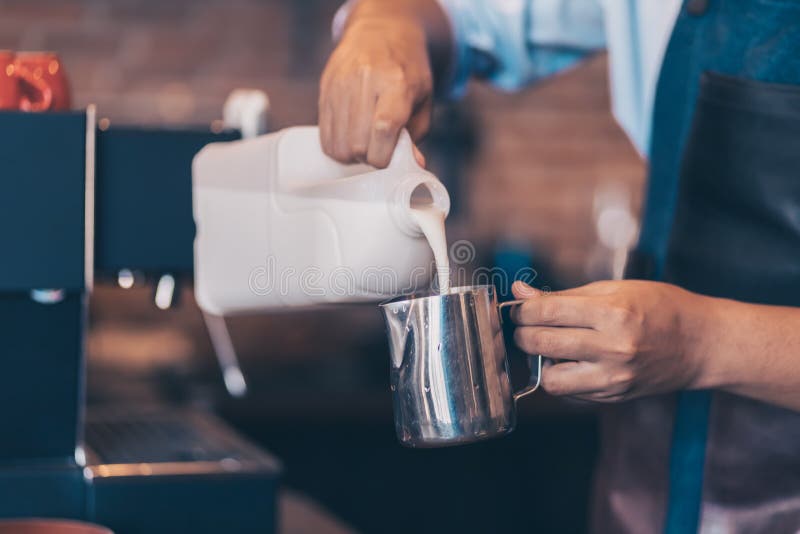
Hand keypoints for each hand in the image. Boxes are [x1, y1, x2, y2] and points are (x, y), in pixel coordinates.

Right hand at [319, 16, 431, 167]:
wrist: (380, 32)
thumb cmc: (407, 71)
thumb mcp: (423, 99)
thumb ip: (417, 134)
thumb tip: (414, 164)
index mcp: (396, 83)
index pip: (383, 129)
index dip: (383, 155)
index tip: (388, 158)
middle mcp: (365, 80)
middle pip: (357, 143)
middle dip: (368, 157)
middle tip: (378, 150)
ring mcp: (340, 84)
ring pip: (338, 144)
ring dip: (351, 155)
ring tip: (364, 144)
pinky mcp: (324, 89)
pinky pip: (324, 136)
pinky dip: (337, 146)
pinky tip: (349, 137)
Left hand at [510, 280, 713, 401]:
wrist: (701, 343)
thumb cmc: (660, 308)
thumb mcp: (614, 289)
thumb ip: (563, 295)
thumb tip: (521, 292)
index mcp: (613, 313)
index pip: (546, 312)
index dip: (522, 311)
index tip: (518, 309)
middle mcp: (613, 348)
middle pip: (541, 343)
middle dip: (523, 334)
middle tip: (526, 327)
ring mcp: (614, 377)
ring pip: (551, 379)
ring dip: (542, 362)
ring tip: (552, 348)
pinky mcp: (615, 396)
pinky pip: (571, 392)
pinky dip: (562, 377)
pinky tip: (572, 361)